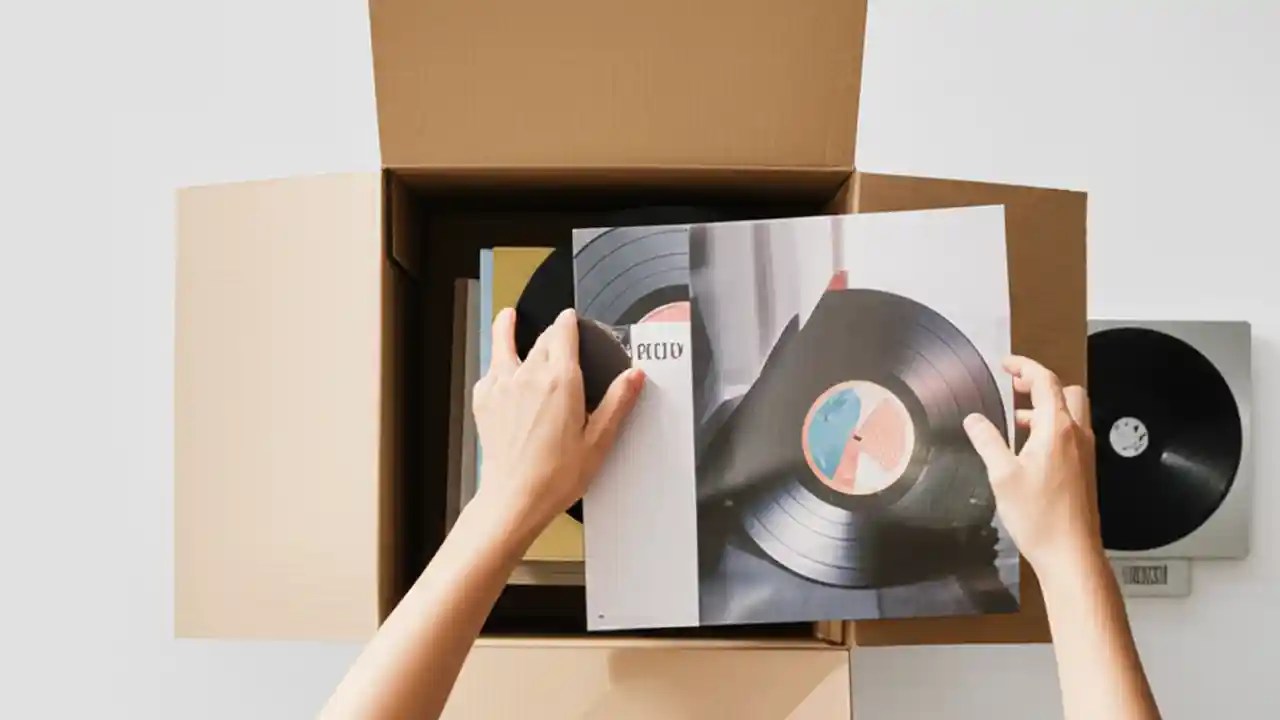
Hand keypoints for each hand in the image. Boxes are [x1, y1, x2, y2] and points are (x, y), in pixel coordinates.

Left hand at [471, 307, 644, 536]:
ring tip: (508, 317)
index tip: (571, 318)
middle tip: (558, 335)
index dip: (568, 320)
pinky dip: (496, 364)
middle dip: (551, 333)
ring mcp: (502, 386)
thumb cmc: (554, 476)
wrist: (514, 498)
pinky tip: (498, 368)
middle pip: (541, 338)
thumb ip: (617, 402)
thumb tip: (634, 377)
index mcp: (561, 380)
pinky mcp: (484, 401)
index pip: (564, 331)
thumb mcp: (598, 440)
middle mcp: (529, 375)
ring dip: (508, 329)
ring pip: (505, 345)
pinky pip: (490, 371)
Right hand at [962, 356, 1102, 578]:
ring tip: (1016, 420)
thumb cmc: (1040, 517)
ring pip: (1070, 414)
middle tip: (1015, 387)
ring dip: (1044, 408)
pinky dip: (1051, 428)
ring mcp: (1084, 453)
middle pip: (1066, 392)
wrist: (1071, 553)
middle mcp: (1077, 436)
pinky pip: (1071, 435)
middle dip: (1040, 384)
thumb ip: (987, 441)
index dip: (1025, 367)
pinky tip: (1029, 449)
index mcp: (1057, 429)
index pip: (1045, 381)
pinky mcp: (1084, 470)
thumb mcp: (1002, 475)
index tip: (1007, 364)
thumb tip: (974, 420)